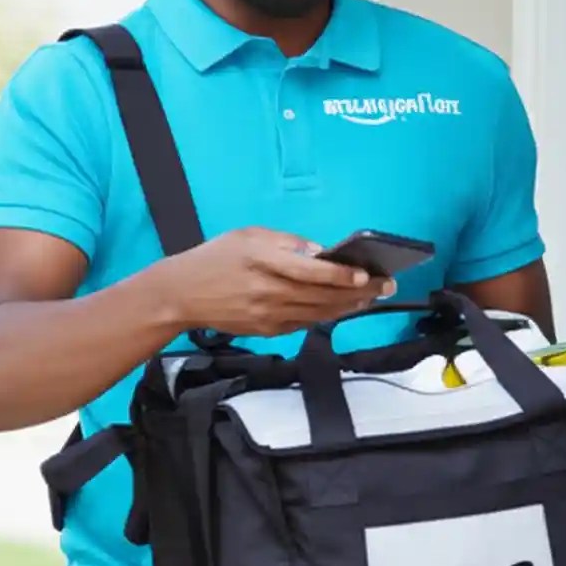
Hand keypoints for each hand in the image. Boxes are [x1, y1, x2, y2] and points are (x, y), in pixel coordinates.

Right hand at [156, 227, 394, 337]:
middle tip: (385, 286)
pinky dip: (327, 316)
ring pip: (319, 314)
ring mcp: (268, 315)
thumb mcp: (248, 235)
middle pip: (323, 296)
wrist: (180, 295)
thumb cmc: (215, 258)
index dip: (342, 276)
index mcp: (264, 261)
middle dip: (359, 292)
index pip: (311, 272)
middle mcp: (269, 292)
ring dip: (349, 307)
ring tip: (372, 297)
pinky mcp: (267, 330)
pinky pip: (305, 324)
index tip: (366, 274)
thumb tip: (321, 253)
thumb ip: (286, 242)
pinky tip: (344, 308)